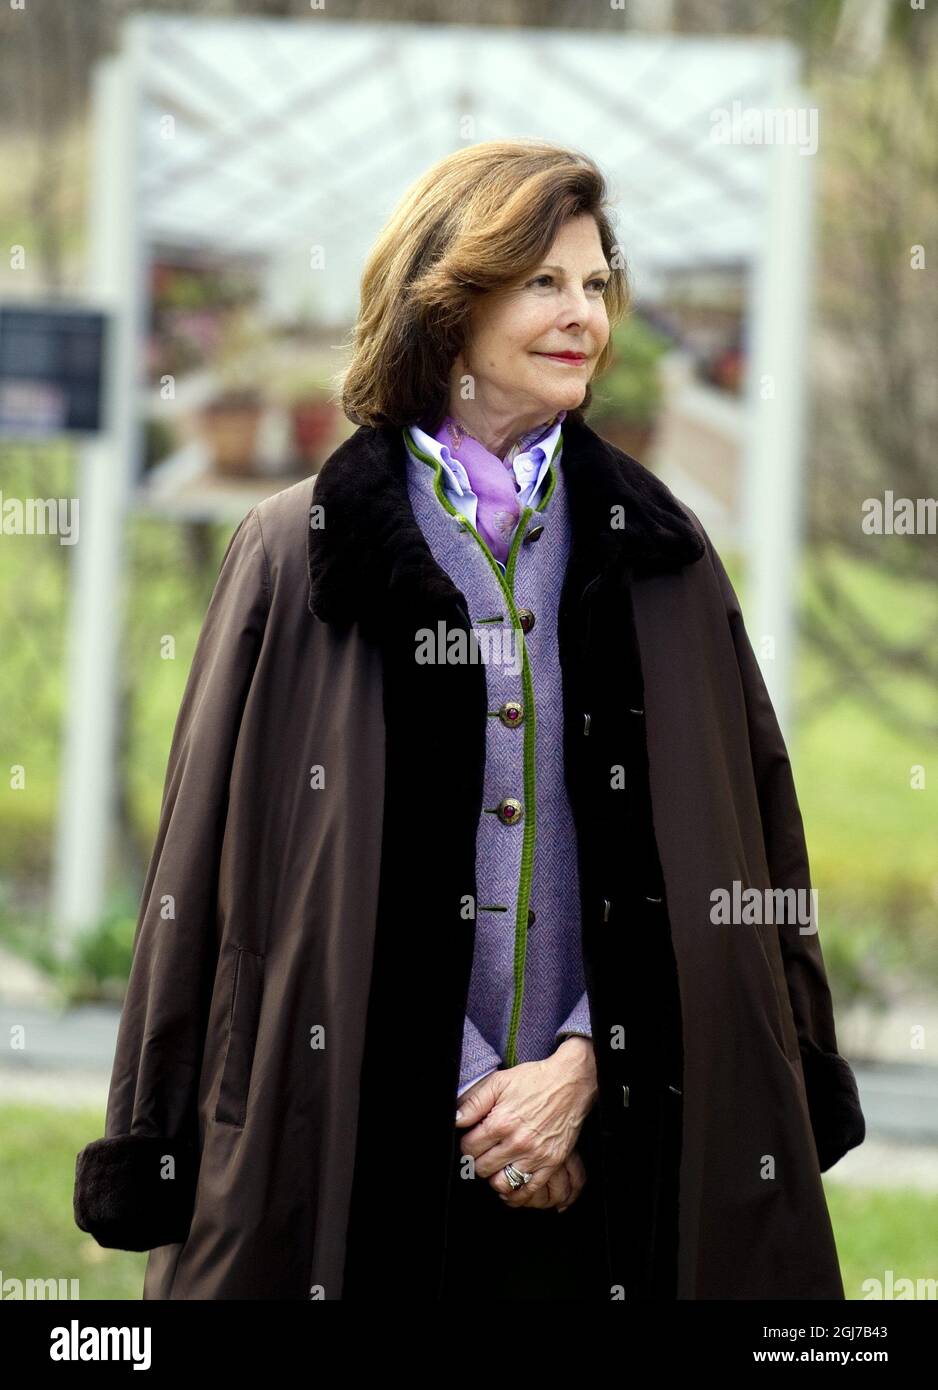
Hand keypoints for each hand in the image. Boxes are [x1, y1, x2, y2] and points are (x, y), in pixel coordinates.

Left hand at [454, 1037, 597, 1200]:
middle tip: (485, 1151)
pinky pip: (528, 1191)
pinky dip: (515, 1193)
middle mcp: (517, 1142)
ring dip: (495, 1177)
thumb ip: (473, 1101)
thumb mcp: (499, 1081)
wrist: (570, 1083)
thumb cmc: (534, 1080)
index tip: (473, 1139)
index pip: (469, 1148)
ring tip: (497, 1165)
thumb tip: (456, 1120)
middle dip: (479, 1160)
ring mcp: (535, 1156)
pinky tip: (511, 1181)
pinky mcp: (551, 1164)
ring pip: (502, 1184)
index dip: (467, 1144)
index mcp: (501, 1122)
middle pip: (482, 1168)